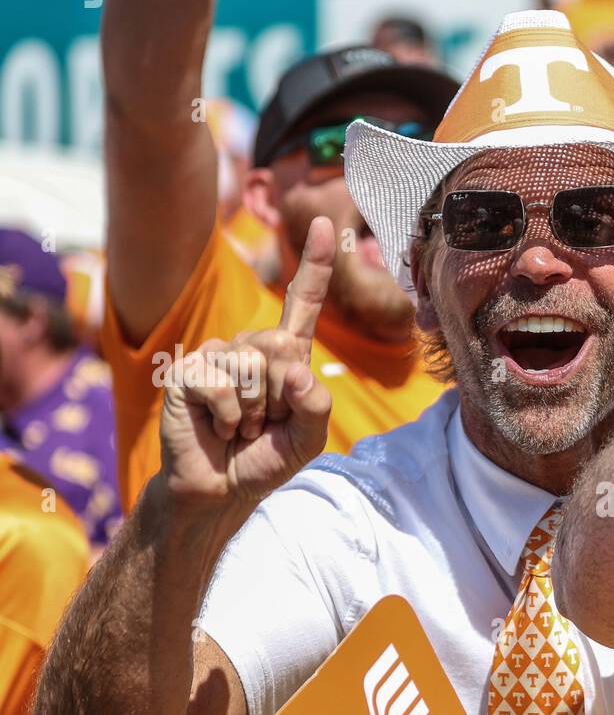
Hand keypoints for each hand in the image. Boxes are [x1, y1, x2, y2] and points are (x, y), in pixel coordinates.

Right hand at [159, 216, 334, 511]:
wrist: (221, 490)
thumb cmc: (264, 459)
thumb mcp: (307, 438)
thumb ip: (315, 406)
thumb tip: (297, 373)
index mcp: (284, 356)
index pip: (303, 304)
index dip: (315, 265)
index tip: (325, 224)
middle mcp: (249, 346)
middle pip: (281, 344)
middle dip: (280, 396)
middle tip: (263, 423)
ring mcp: (215, 355)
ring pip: (252, 366)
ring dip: (252, 411)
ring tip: (239, 427)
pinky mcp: (186, 371)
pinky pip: (221, 384)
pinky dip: (229, 416)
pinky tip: (219, 428)